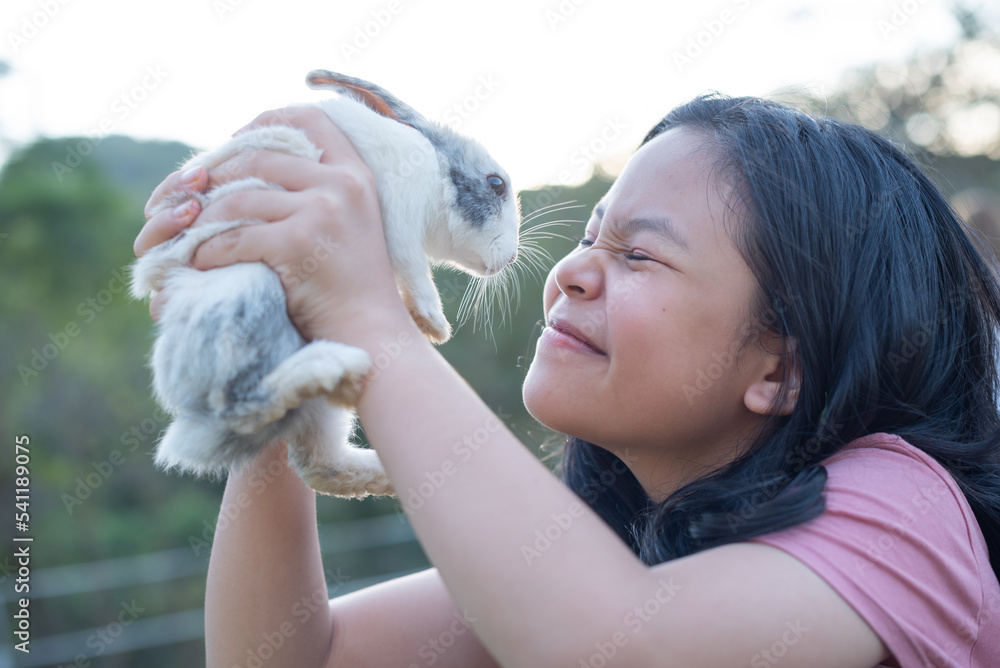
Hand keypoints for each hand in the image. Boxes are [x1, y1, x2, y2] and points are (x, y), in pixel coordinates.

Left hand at [134, 105, 414, 344]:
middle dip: (213, 174)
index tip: (234, 142)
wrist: (372, 338)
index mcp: (356, 175)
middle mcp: (342, 184)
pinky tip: (200, 266)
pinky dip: (207, 253)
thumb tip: (246, 164)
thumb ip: (313, 192)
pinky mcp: (300, 242)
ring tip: (188, 239)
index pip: (308, 119)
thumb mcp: (348, 226)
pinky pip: (234, 237)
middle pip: (257, 154)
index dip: (264, 121)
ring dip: (203, 221)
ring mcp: (323, 210)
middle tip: (188, 200)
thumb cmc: (351, 291)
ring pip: (237, 198)